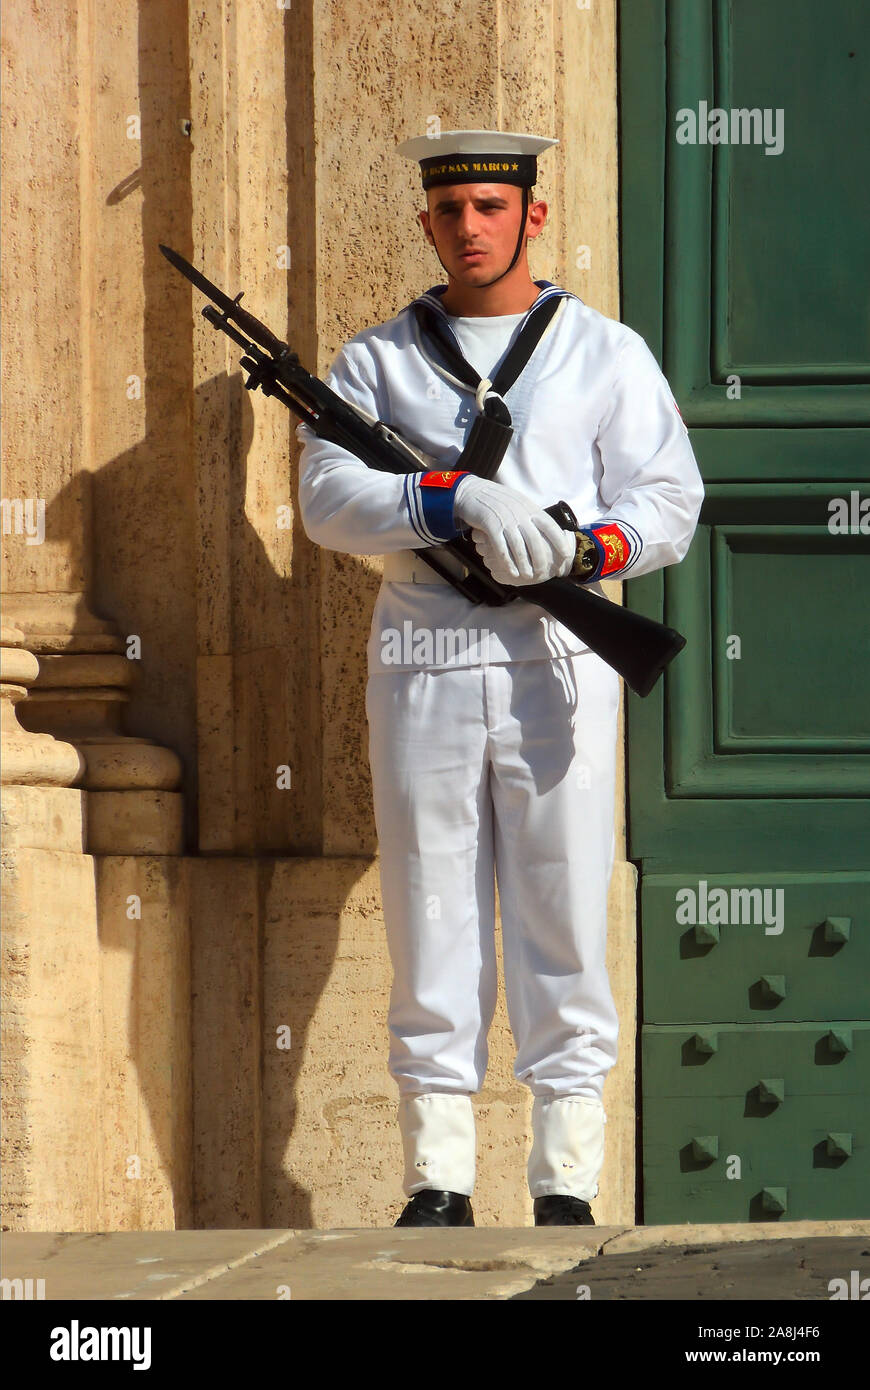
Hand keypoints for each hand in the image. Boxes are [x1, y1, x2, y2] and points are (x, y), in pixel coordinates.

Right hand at [453, 476, 575, 583]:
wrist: (473, 491)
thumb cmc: (498, 500)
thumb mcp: (519, 503)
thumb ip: (532, 515)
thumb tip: (548, 530)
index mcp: (530, 509)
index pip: (550, 526)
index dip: (560, 542)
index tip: (567, 556)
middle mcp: (520, 515)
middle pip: (535, 540)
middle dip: (541, 559)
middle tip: (544, 573)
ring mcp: (505, 520)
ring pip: (519, 546)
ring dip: (525, 564)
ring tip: (529, 576)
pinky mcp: (490, 526)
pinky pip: (501, 547)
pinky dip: (508, 562)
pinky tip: (512, 573)